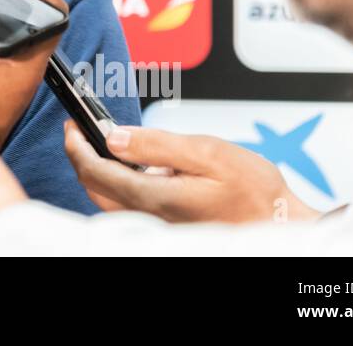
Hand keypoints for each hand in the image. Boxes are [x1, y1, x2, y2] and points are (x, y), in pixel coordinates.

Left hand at [63, 120, 319, 223]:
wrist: (281, 224)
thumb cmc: (253, 190)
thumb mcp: (208, 152)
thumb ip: (157, 145)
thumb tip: (114, 136)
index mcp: (156, 198)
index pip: (96, 172)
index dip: (76, 146)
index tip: (71, 125)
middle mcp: (150, 218)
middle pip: (95, 189)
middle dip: (81, 157)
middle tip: (81, 130)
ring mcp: (157, 226)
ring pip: (109, 200)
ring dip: (101, 171)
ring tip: (112, 142)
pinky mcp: (166, 228)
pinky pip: (129, 206)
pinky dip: (121, 184)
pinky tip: (142, 167)